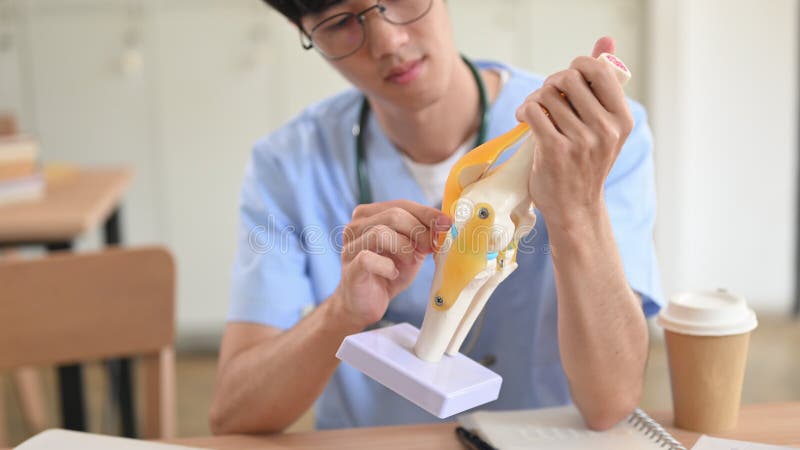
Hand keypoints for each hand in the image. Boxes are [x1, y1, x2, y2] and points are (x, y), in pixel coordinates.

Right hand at [332, 200, 451, 329]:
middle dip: (418, 230)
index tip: (447, 224)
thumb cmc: (388, 272)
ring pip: (380, 233)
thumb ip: (424, 234)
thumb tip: (445, 223)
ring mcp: (349, 247)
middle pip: (393, 215)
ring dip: (404, 247)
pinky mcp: (349, 269)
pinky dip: (387, 266)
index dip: (426, 213)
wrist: (366, 303)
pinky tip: (393, 273)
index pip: (402, 204)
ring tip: (411, 262)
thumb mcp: (411, 248)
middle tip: (430, 247)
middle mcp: (355, 226)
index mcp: (369, 215)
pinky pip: (369, 258)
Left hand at [515, 37, 633, 228]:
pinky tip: (525, 120)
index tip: (566, 81)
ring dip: (535, 100)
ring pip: (548, 94)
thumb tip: (607, 41)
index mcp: (622, 119)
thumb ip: (604, 84)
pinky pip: (533, 111)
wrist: (574, 207)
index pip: (598, 70)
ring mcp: (581, 141)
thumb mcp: (604, 126)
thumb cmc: (586, 163)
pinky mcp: (555, 150)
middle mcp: (606, 129)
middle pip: (568, 78)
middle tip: (547, 98)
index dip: (577, 67)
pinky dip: (524, 111)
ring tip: (536, 114)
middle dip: (552, 83)